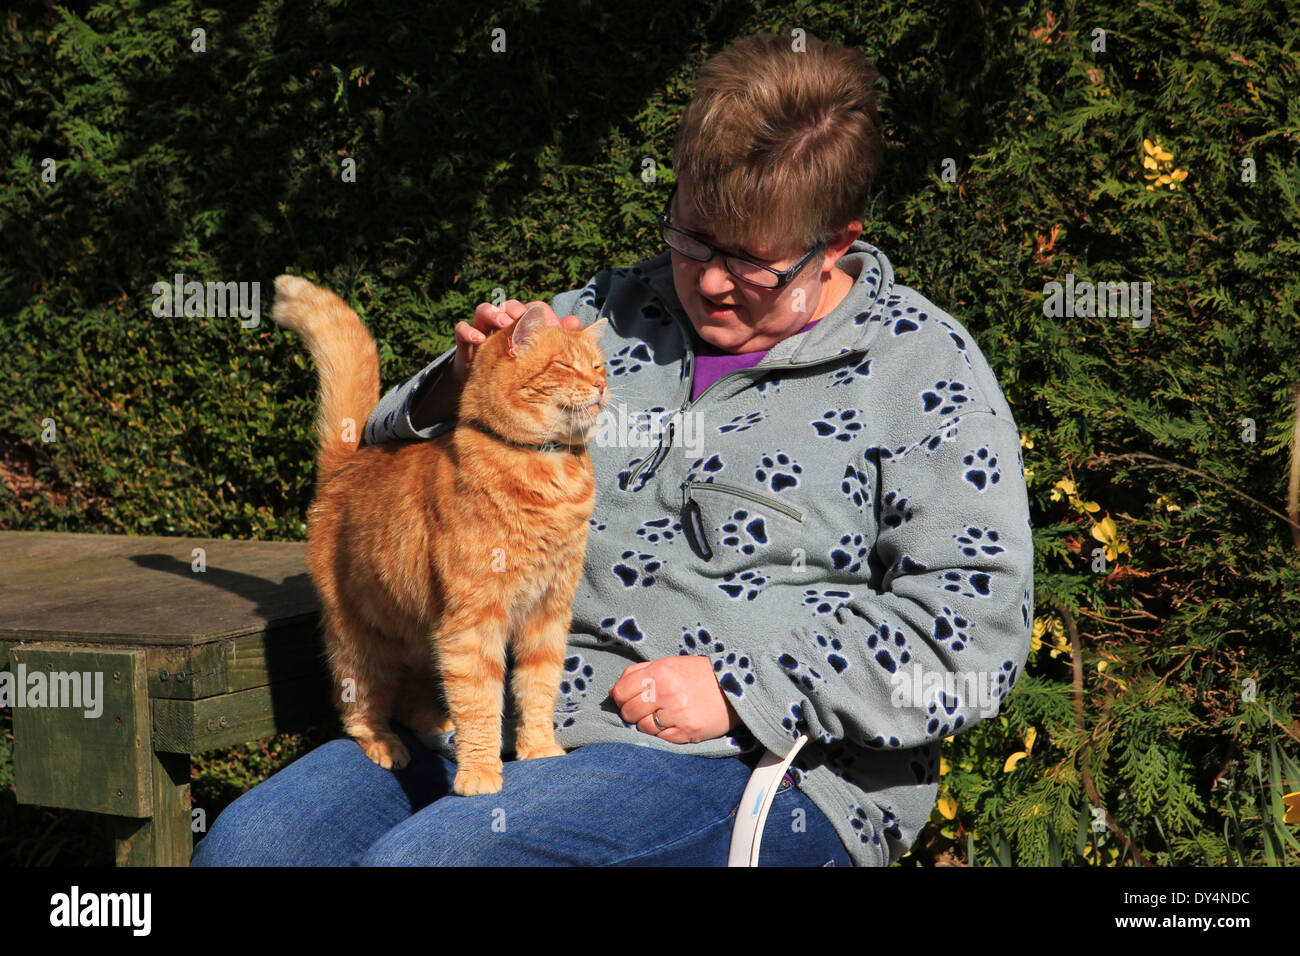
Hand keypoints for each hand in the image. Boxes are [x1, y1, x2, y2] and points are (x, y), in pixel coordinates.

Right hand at [452, 299, 581, 383]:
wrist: (486, 393)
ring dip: (494, 313)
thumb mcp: (536, 359)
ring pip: (484, 310)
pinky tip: (479, 339)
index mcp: (522, 324)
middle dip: (517, 310)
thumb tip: (575, 321)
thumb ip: (555, 340)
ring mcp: (483, 330)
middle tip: (525, 319)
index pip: (532, 308)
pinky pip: (462, 329)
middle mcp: (502, 323)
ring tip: (503, 322)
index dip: (541, 313)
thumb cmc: (517, 371)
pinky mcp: (465, 342)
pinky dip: (468, 331)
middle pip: (508, 306)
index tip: (551, 326)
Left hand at [609, 657, 742, 743]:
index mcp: (660, 672)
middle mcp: (667, 692)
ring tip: (663, 715)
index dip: (622, 697)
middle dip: (633, 712)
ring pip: (643, 728)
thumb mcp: (669, 664)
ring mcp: (677, 714)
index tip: (630, 698)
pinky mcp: (687, 732)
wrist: (735, 688)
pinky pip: (661, 739)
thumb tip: (614, 691)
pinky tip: (675, 723)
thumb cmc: (698, 674)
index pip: (621, 692)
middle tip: (647, 708)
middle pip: (629, 712)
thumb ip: (639, 673)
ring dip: (649, 724)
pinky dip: (664, 733)